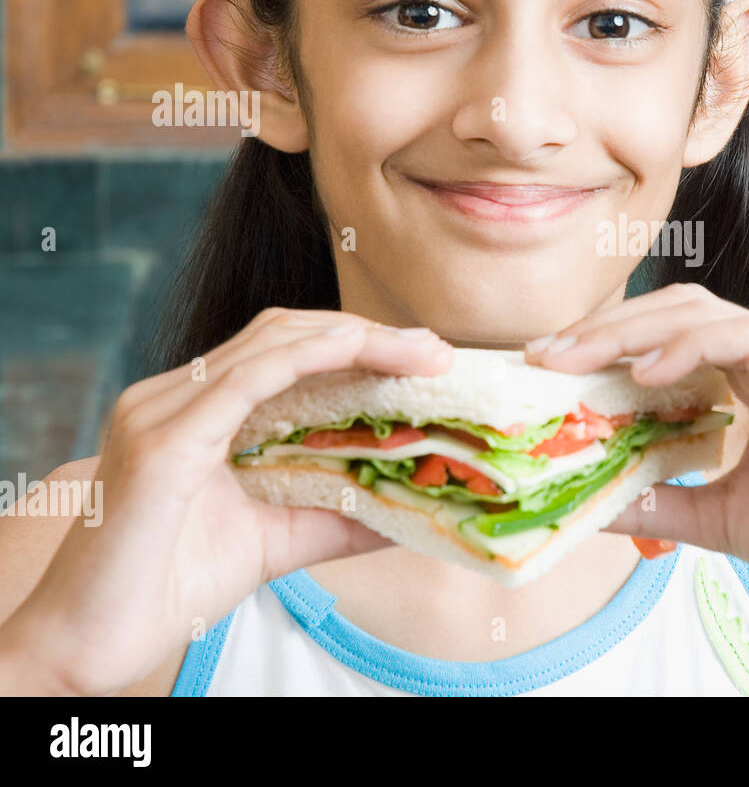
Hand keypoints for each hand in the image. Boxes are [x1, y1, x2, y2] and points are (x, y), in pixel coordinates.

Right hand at [0, 308, 452, 695]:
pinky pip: (240, 383)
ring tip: (418, 352)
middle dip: (368, 334)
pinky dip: (304, 361)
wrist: (83, 644)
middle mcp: (172, 397)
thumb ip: (335, 518)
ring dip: (354, 341)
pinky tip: (354, 354)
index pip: (285, 349)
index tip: (425, 355)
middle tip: (435, 349)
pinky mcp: (160, 443)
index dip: (357, 342)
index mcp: (194, 410)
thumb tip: (407, 510)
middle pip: (284, 334)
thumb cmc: (166, 588)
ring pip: (270, 346)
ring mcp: (160, 412)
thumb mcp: (273, 540)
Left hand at [524, 282, 748, 637]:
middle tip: (540, 354)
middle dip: (603, 329)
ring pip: (702, 313)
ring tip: (570, 360)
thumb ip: (662, 501)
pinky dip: (685, 346)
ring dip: (628, 331)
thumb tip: (592, 503)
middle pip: (676, 311)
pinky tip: (641, 375)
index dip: (606, 343)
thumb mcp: (721, 517)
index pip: (671, 334)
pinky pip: (742, 339)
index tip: (546, 369)